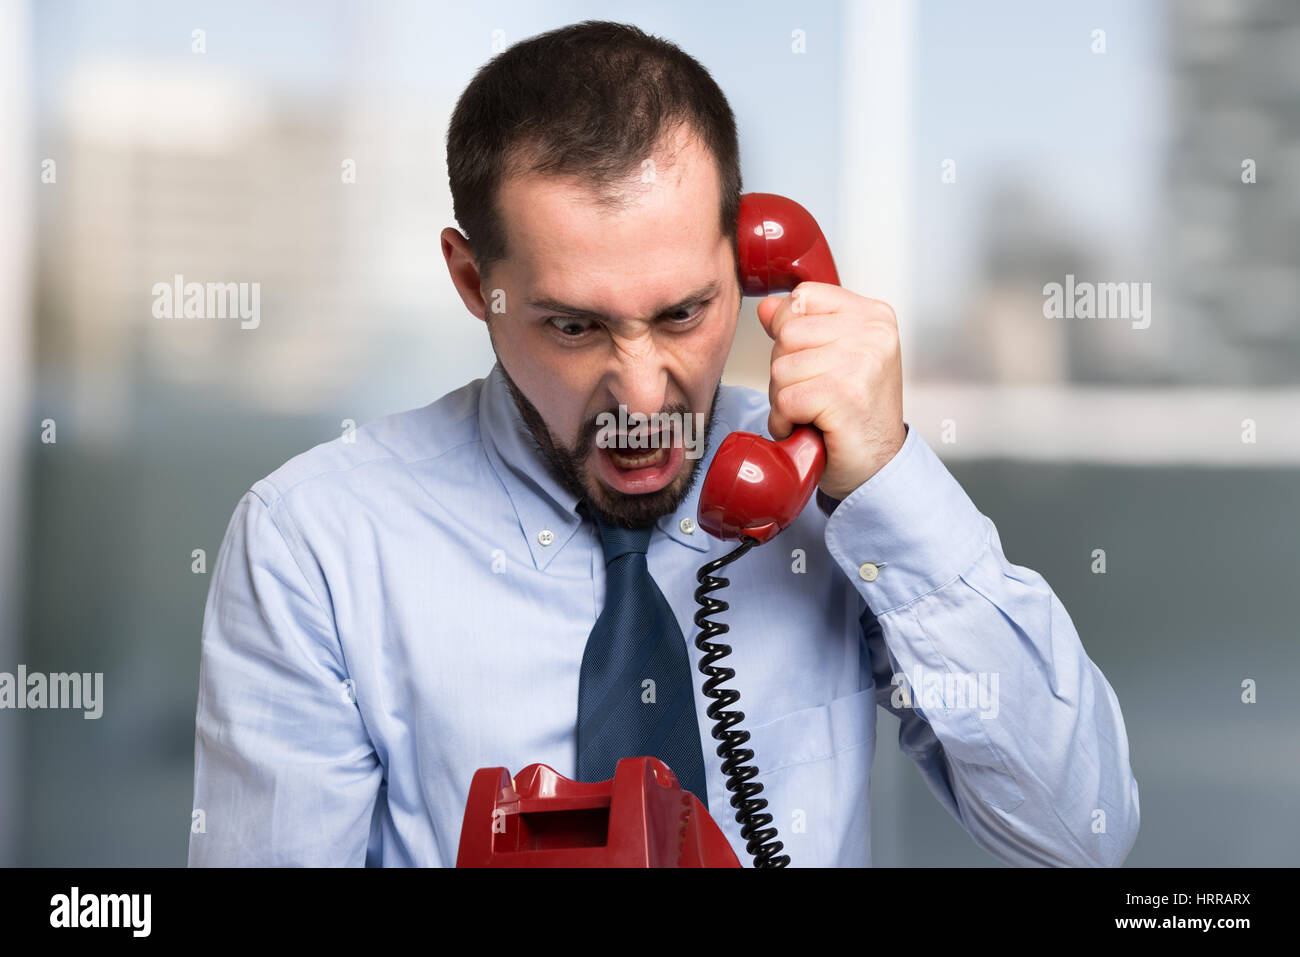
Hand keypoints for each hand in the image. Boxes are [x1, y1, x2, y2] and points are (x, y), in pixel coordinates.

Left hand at [756, 282, 905, 501]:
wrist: (878, 466)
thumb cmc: (857, 416)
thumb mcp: (833, 358)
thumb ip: (801, 327)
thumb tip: (766, 307)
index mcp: (874, 316)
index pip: (803, 297)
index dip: (789, 331)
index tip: (811, 361)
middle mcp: (873, 334)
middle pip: (787, 333)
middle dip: (785, 371)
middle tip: (815, 395)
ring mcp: (861, 362)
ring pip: (780, 367)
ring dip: (784, 399)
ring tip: (815, 412)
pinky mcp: (845, 394)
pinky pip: (785, 399)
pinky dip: (786, 421)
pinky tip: (809, 428)